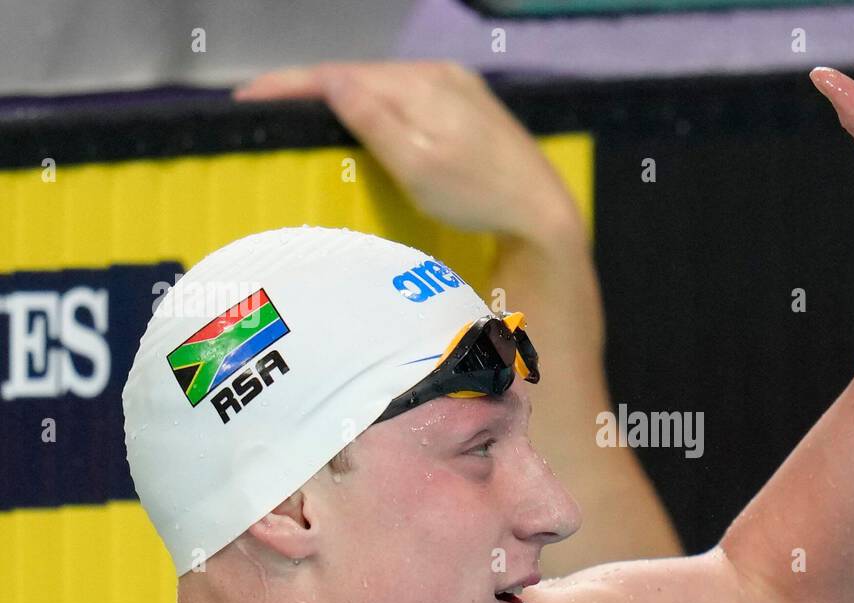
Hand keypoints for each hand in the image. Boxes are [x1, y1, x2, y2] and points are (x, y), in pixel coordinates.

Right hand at [235, 61, 582, 242]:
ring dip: (342, 95)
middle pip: (359, 76)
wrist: (540, 211)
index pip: (340, 76)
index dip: (290, 85)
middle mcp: (437, 74)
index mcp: (420, 85)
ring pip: (383, 85)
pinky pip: (405, 97)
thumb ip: (373, 120)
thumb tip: (330, 81)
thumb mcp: (418, 165)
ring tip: (301, 110)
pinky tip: (360, 117)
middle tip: (265, 106)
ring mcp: (456, 88)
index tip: (246, 97)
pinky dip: (375, 105)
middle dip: (311, 88)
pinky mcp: (468, 106)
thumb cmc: (478, 197)